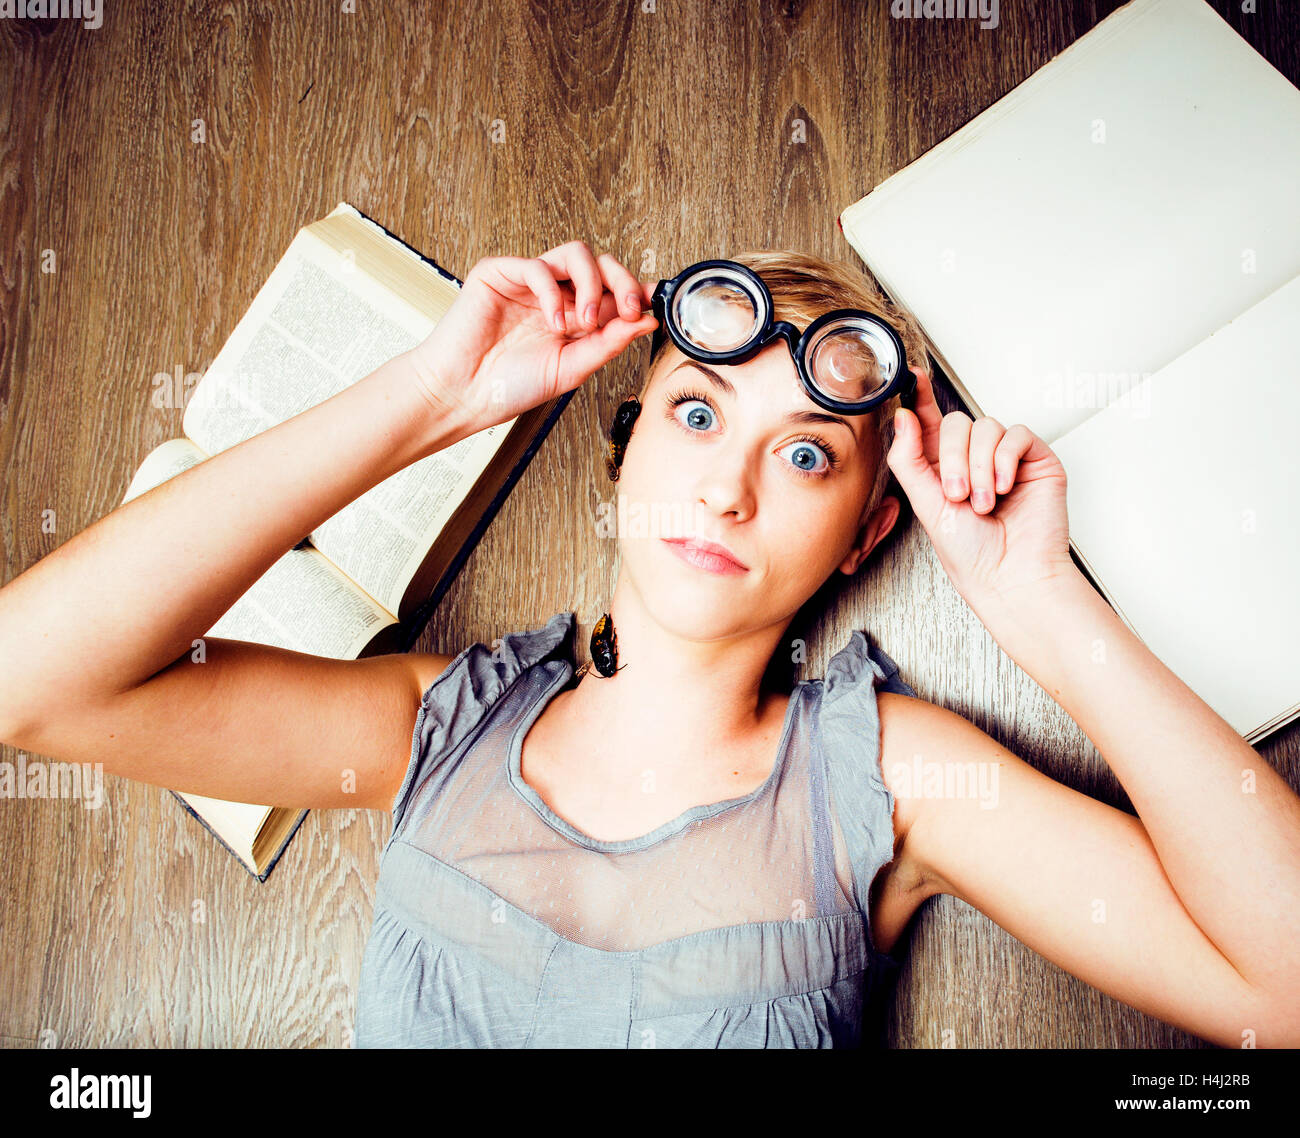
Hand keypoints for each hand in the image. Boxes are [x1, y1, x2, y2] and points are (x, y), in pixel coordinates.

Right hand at [405, 240, 658, 432]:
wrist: (462, 394)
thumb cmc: (508, 386)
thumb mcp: (572, 368)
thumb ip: (608, 343)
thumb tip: (645, 320)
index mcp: (574, 318)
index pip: (612, 290)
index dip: (635, 292)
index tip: (651, 305)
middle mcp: (555, 295)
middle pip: (601, 264)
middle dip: (621, 282)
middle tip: (625, 309)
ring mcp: (530, 283)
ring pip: (575, 254)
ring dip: (589, 284)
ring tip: (582, 321)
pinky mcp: (501, 273)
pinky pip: (538, 266)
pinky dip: (552, 293)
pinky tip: (551, 322)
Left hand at [886, 369, 1073, 606]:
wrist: (1010, 576)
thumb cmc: (971, 554)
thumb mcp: (925, 504)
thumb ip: (909, 459)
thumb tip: (902, 416)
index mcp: (941, 468)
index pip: (930, 422)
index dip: (920, 397)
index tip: (910, 377)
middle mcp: (972, 459)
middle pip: (957, 423)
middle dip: (953, 459)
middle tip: (958, 495)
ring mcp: (1004, 458)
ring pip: (985, 427)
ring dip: (980, 466)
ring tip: (984, 502)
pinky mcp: (1034, 459)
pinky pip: (1016, 435)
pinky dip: (1005, 460)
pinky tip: (1004, 487)